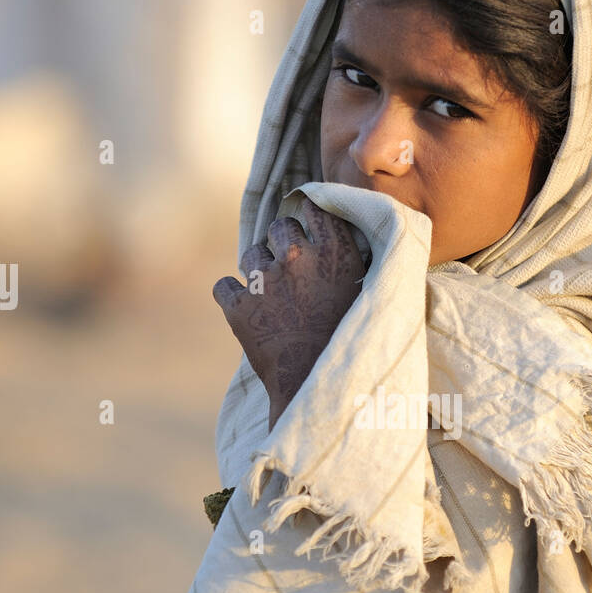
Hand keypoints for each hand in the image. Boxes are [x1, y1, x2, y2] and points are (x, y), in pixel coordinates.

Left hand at [212, 194, 367, 421]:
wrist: (319, 386)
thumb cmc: (351, 343)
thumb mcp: (366, 295)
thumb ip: (354, 261)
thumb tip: (348, 237)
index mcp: (334, 251)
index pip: (315, 206)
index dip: (309, 214)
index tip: (308, 224)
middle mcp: (297, 256)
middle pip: (280, 226)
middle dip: (283, 242)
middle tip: (291, 267)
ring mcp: (265, 279)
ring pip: (251, 254)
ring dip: (259, 269)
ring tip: (273, 296)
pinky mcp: (238, 306)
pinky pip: (224, 285)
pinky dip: (232, 297)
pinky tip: (247, 309)